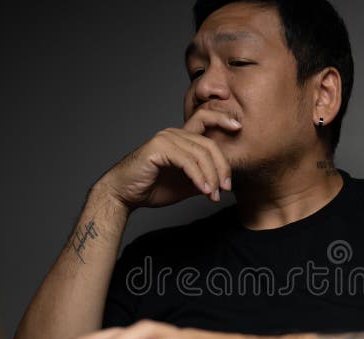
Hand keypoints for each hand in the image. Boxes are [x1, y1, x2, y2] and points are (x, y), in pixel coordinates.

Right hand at [97, 109, 241, 208]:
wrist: (125, 194)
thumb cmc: (152, 187)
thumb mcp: (186, 184)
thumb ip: (204, 178)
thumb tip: (224, 182)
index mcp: (181, 137)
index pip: (205, 121)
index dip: (222, 118)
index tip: (238, 127)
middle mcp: (174, 133)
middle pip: (208, 143)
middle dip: (222, 167)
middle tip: (226, 188)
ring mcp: (165, 138)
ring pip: (200, 154)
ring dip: (211, 177)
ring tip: (213, 195)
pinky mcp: (158, 148)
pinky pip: (187, 161)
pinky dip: (199, 177)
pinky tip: (204, 190)